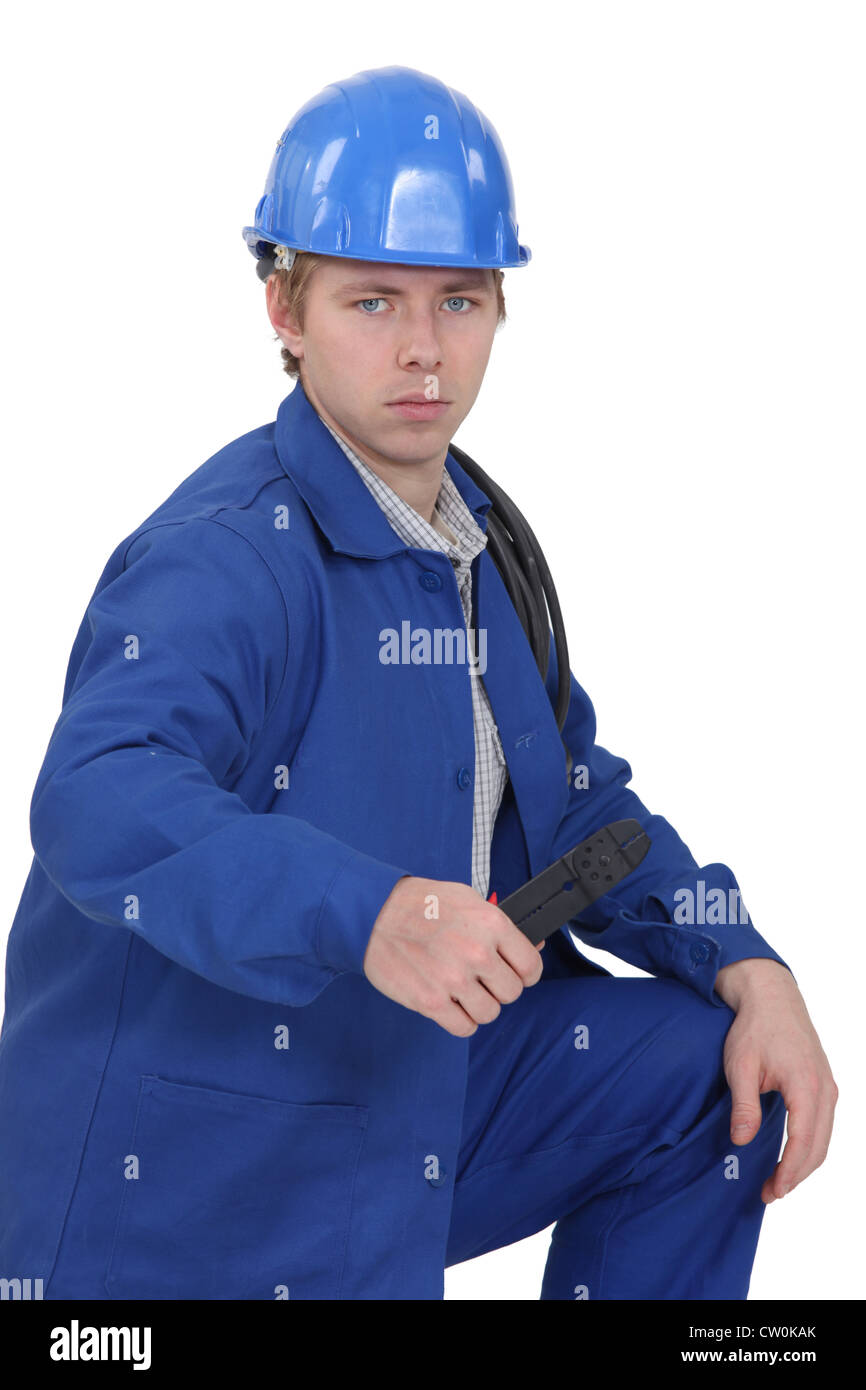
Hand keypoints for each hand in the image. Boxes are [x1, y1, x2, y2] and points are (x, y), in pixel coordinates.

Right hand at [363, 875, 544, 1036]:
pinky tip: (450, 1004)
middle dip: (498, 988)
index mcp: (491, 924)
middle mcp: (476, 953)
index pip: (531, 967)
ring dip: (478, 1005)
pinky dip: (461, 1020)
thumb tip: (534, 946)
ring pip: (489, 1013)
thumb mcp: (468, 900)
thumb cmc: (422, 903)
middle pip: (511, 993)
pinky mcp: (430, 1002)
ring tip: (461, 989)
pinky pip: (464, 1028)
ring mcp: (453, 980)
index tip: (514, 973)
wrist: (374, 912)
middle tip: (481, 978)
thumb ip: (501, 925)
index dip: (525, 973)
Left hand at [714, 957, 837, 1202]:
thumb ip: (743, 1105)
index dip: (789, 1171)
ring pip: (824, 1139)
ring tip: (778, 1181)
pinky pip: (823, 1125)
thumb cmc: (754, 1028)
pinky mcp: (825, 1085)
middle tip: (770, 1192)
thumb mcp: (740, 1066)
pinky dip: (810, 1146)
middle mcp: (825, 1089)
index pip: (804, 1142)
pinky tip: (790, 1155)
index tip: (773, 1191)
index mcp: (805, 1085)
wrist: (771, 997)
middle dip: (796, 1175)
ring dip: (804, 1163)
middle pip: (819, 1147)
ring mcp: (828, 1086)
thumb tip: (741, 1140)